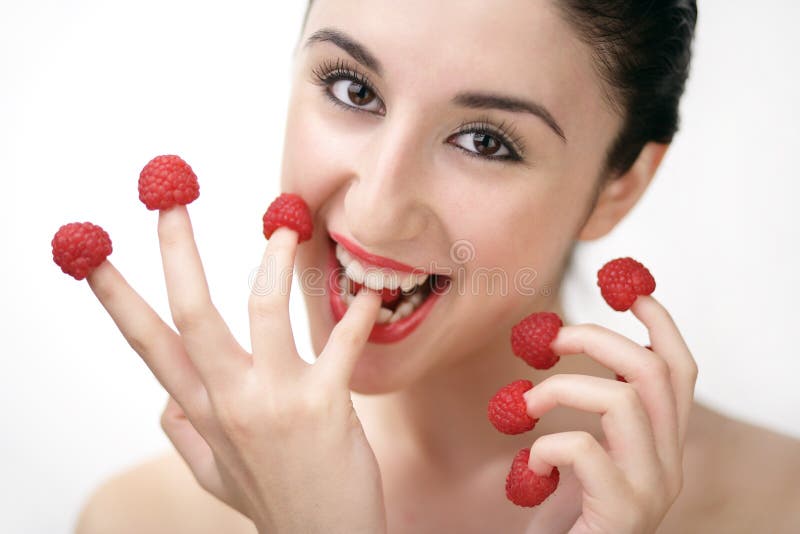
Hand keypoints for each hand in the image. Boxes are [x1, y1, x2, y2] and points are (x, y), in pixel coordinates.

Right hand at [85, 205, 386, 533]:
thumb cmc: (269, 497)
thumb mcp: (209, 472)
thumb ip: (182, 431)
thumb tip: (163, 398)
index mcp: (199, 409)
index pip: (147, 343)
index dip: (115, 295)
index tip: (91, 254)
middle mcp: (228, 400)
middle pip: (191, 313)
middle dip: (178, 252)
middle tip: (170, 200)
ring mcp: (274, 401)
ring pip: (261, 312)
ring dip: (272, 262)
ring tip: (284, 225)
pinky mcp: (322, 405)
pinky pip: (340, 344)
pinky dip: (356, 312)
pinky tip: (370, 292)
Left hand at [522, 296, 697, 533]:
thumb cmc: (561, 519)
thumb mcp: (578, 454)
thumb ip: (586, 410)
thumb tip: (554, 340)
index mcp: (662, 446)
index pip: (678, 371)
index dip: (658, 324)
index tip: (627, 289)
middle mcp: (669, 466)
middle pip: (655, 373)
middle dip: (598, 339)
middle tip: (548, 337)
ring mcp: (650, 493)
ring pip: (622, 402)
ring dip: (560, 389)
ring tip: (526, 404)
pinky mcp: (622, 516)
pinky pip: (584, 452)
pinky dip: (546, 446)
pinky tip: (531, 468)